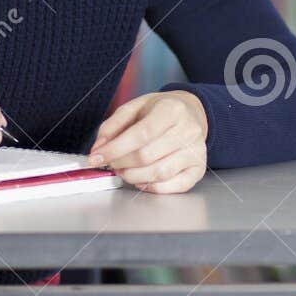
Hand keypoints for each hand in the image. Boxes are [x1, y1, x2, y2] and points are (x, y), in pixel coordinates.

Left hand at [89, 90, 208, 193]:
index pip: (141, 134)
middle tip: (110, 163)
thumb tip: (98, 149)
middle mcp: (188, 130)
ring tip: (123, 170)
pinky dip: (152, 187)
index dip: (115, 149)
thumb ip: (112, 126)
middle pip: (147, 156)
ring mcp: (196, 151)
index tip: (96, 157)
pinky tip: (140, 180)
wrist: (190, 113)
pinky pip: (174, 186)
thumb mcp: (134, 107)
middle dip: (121, 163)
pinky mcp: (198, 169)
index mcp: (171, 109)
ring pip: (159, 173)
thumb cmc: (159, 111)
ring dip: (133, 176)